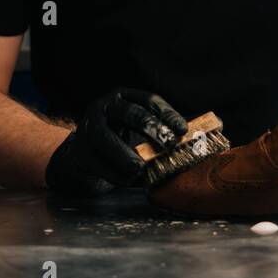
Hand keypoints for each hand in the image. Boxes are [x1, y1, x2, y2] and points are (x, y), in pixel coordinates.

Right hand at [45, 87, 188, 195]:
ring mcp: (87, 128)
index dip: (167, 114)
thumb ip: (161, 132)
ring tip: (142, 169)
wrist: (81, 158)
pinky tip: (128, 179)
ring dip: (127, 156)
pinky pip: (97, 163)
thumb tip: (199, 136)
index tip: (182, 130)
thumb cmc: (119, 142)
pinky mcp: (78, 152)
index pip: (148, 100)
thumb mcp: (137, 130)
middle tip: (168, 145)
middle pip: (129, 113)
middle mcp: (103, 108)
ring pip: (106, 138)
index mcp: (123, 98)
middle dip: (151, 129)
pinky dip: (115, 173)